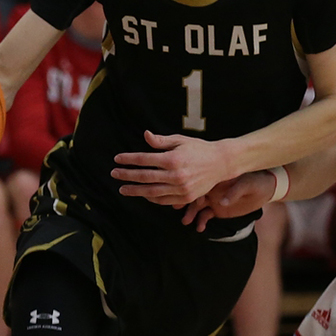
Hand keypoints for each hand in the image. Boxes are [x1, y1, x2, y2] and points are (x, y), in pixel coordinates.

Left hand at [111, 131, 233, 206]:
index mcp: (173, 159)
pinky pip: (163, 200)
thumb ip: (161, 141)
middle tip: (114, 174)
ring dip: (135, 190)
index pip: (144, 159)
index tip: (117, 159)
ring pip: (152, 192)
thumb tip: (145, 135)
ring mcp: (181, 188)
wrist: (221, 163)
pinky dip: (151, 198)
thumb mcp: (180, 140)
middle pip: (145, 176)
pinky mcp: (186, 197)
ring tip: (123, 189)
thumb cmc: (198, 149)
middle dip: (127, 175)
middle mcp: (176, 175)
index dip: (128, 159)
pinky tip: (142, 194)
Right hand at [181, 170, 275, 230]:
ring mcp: (214, 199)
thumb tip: (222, 202)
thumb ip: (235, 192)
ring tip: (186, 221)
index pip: (200, 182)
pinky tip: (199, 228)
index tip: (188, 196)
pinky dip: (201, 222)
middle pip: (194, 194)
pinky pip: (206, 216)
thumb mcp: (248, 184)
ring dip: (190, 213)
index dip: (192, 188)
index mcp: (217, 178)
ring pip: (197, 206)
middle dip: (185, 201)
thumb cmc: (257, 182)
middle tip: (176, 207)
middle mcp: (212, 188)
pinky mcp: (218, 210)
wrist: (266, 190)